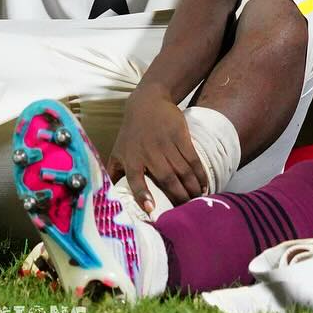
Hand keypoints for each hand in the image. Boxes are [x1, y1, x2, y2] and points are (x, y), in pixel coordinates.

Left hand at [109, 85, 207, 210]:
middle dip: (179, 196)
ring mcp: (166, 144)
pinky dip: (200, 173)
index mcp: (131, 159)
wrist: (148, 102)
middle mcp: (149, 153)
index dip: (143, 194)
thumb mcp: (118, 151)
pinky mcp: (181, 136)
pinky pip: (193, 158)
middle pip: (167, 178)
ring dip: (192, 187)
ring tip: (197, 200)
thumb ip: (114, 173)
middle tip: (187, 209)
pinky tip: (203, 185)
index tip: (151, 208)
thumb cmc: (131, 132)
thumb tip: (108, 197)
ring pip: (183, 170)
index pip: (135, 179)